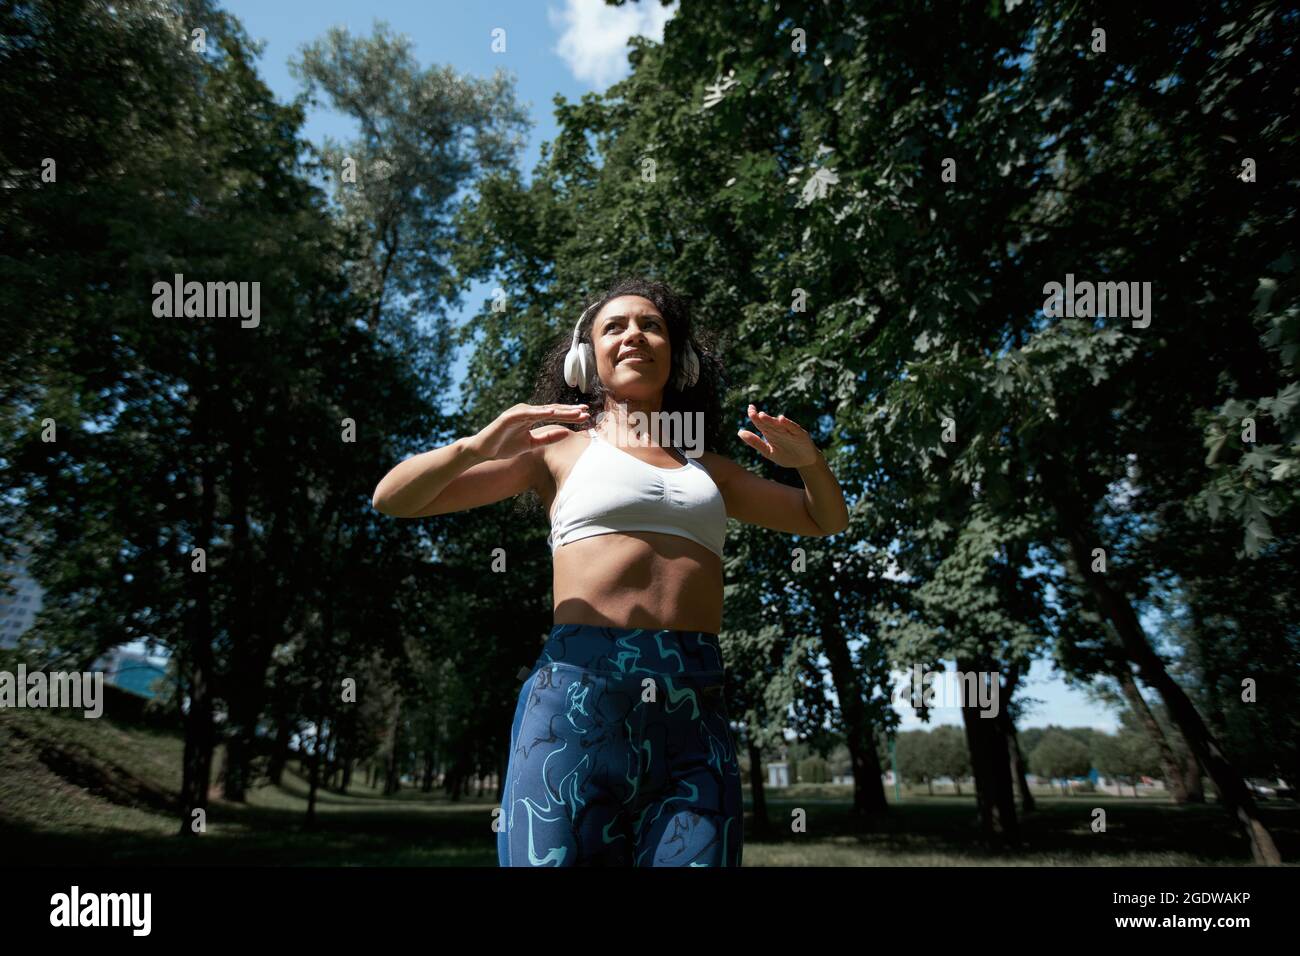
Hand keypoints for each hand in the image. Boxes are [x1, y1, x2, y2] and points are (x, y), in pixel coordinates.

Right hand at [465, 403, 588, 460]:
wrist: (483, 451)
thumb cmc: (505, 446)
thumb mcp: (531, 444)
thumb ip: (548, 438)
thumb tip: (567, 432)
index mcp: (532, 417)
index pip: (555, 414)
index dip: (570, 415)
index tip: (586, 415)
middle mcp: (527, 412)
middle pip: (552, 410)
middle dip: (570, 411)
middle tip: (587, 410)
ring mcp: (518, 412)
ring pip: (543, 410)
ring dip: (560, 410)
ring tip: (575, 411)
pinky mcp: (509, 417)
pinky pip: (527, 413)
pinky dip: (539, 412)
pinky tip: (551, 412)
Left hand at [738, 405, 820, 467]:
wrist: (804, 462)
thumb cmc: (786, 456)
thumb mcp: (768, 452)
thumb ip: (755, 442)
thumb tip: (740, 432)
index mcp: (771, 434)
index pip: (761, 423)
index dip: (754, 416)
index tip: (749, 409)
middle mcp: (780, 430)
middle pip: (769, 423)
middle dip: (761, 417)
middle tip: (752, 410)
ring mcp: (790, 432)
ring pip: (779, 425)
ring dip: (771, 420)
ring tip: (762, 415)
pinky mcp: (800, 435)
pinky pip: (793, 428)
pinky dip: (788, 424)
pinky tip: (781, 420)